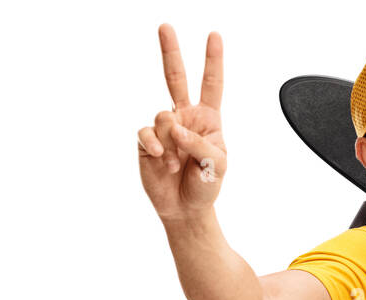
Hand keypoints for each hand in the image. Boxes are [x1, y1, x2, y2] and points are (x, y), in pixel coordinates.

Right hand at [138, 24, 227, 221]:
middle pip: (175, 78)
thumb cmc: (207, 184)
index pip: (211, 84)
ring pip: (163, 117)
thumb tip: (176, 128)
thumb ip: (201, 142)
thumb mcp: (218, 165)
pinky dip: (156, 146)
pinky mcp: (147, 141)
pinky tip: (163, 160)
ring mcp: (164, 128)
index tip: (214, 36)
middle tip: (165, 26)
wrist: (186, 208)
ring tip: (178, 165)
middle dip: (170, 52)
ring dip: (173, 143)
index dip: (213, 61)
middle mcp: (184, 117)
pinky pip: (147, 133)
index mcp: (208, 118)